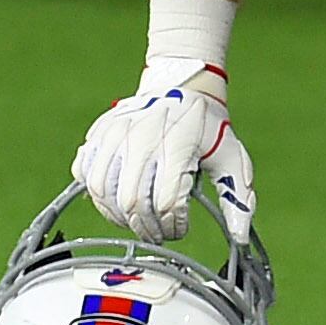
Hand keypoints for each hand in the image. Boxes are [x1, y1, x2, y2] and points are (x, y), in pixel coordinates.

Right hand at [71, 57, 254, 243]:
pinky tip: (117, 200)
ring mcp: (116, 133)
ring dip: (120, 217)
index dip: (174, 225)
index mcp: (178, 142)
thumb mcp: (232, 158)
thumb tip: (240, 238)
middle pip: (133, 202)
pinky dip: (97, 195)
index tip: (181, 227)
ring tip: (138, 220)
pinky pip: (85, 174)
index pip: (167, 201)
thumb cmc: (206, 127)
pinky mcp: (99, 133)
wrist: (180, 85)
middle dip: (148, 228)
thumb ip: (238, 200)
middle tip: (160, 232)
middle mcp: (143, 136)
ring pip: (104, 192)